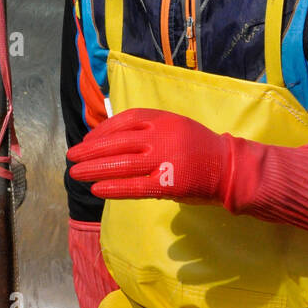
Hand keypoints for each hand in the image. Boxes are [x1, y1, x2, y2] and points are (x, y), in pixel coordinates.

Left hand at [67, 109, 307, 235]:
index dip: (102, 131)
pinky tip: (97, 189)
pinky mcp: (170, 183)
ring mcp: (166, 158)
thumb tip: (116, 136)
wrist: (235, 168)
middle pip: (117, 141)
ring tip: (75, 174)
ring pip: (121, 163)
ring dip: (94, 168)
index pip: (125, 119)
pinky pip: (135, 185)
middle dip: (91, 150)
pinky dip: (113, 187)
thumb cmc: (204, 150)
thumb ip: (151, 130)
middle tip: (72, 158)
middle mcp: (163, 134)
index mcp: (165, 117)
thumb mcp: (177, 129)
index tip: (88, 140)